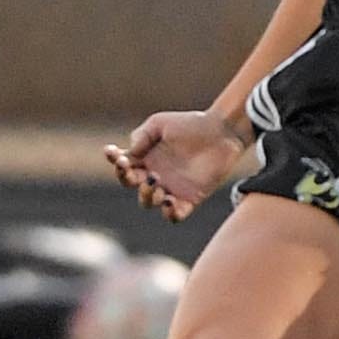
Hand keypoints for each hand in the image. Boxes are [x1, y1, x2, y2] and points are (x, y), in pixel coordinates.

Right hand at [105, 110, 249, 223]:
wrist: (222, 132)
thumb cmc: (191, 124)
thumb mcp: (161, 123)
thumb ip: (141, 135)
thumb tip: (129, 153)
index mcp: (146, 157)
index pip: (123, 165)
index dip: (116, 163)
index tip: (117, 156)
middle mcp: (155, 174)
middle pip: (131, 186)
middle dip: (129, 180)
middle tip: (140, 172)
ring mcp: (171, 188)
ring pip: (148, 202)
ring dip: (146, 196)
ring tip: (156, 183)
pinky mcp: (190, 198)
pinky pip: (174, 216)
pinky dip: (168, 213)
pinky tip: (169, 201)